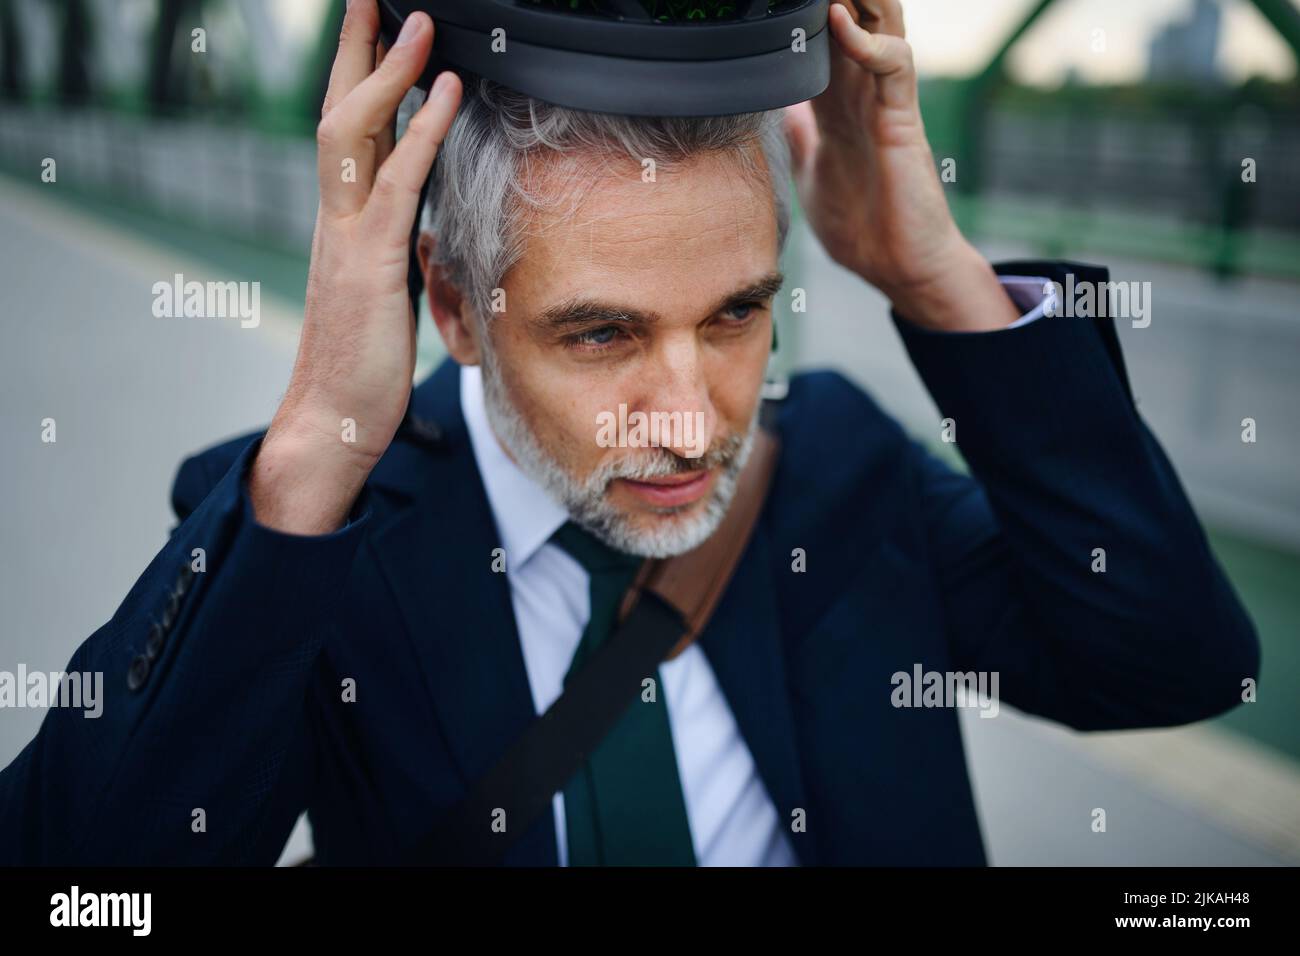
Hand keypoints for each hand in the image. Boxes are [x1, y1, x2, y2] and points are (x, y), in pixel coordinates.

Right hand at [250, 1, 462, 533]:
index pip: (346, 134)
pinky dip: (422, 131)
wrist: (331, 422)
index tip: (378, 31)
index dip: (362, 79)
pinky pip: (396, 182)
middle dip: (358, 47)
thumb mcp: (385, 296)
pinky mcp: (370, 263)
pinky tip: (447, 90)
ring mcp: (347, 236)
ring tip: (418, 17)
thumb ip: (397, 252)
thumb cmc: (361, 368)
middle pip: (339, 111)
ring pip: (356, 131)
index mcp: (342, 224)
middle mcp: (336, 218)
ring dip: (389, 69)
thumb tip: (422, 232)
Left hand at [785, 1, 1015, 329]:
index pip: (819, 38)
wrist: (899, 269)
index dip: (801, 14)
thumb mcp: (813, 176)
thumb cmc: (863, 228)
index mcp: (836, 105)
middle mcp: (862, 94)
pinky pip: (893, 65)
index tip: (770, 3)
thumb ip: (800, 138)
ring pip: (881, 24)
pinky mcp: (902, 121)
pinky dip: (867, 40)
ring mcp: (883, 103)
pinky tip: (840, 20)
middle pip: (855, 16)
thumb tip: (778, 115)